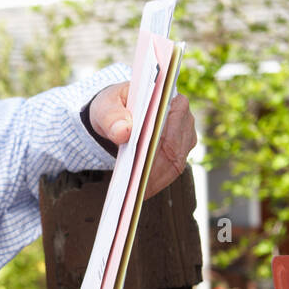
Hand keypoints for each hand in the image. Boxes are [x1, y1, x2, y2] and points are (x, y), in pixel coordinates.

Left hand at [88, 83, 197, 199]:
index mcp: (168, 96)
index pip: (170, 122)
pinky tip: (142, 191)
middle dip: (155, 168)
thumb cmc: (113, 106)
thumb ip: (111, 116)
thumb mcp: (105, 107)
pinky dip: (157, 182)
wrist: (114, 115)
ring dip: (157, 179)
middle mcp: (183, 115)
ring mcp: (184, 135)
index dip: (158, 144)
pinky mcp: (179, 151)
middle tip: (136, 186)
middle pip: (175, 147)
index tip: (142, 162)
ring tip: (137, 192)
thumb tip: (123, 131)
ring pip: (176, 162)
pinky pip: (172, 170)